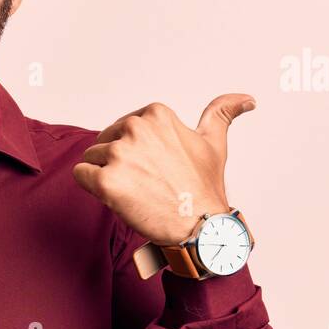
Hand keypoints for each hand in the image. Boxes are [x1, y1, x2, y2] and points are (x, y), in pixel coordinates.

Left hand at [72, 94, 255, 245]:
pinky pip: (80, 174)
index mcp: (155, 115)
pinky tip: (116, 198)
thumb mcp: (214, 143)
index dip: (134, 151)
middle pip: (104, 141)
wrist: (199, 228)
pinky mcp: (105, 181)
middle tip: (145, 183)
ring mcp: (119, 154)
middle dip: (118, 163)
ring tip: (135, 192)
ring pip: (91, 158)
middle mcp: (135, 128)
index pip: (123, 127)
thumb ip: (221, 114)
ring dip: (106, 176)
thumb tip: (248, 100)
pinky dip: (91, 187)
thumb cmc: (204, 187)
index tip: (155, 168)